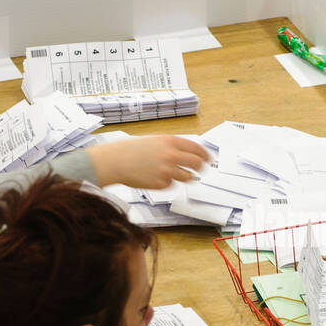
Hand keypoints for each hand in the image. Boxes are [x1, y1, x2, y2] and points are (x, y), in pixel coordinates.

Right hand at [86, 135, 209, 189]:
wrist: (116, 161)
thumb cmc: (133, 150)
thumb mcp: (155, 141)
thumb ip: (172, 146)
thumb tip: (191, 153)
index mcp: (170, 142)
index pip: (196, 148)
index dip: (205, 155)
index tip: (209, 159)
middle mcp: (171, 155)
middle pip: (196, 164)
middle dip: (201, 168)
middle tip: (200, 170)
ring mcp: (166, 170)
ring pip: (187, 177)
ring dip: (185, 177)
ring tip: (172, 173)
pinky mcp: (161, 183)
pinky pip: (171, 184)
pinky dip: (167, 182)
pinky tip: (155, 177)